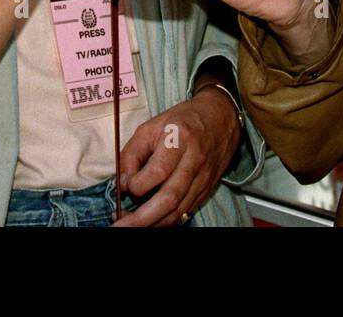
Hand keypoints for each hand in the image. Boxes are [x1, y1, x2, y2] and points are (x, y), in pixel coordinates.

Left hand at [112, 89, 240, 226]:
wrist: (222, 117)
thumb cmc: (182, 120)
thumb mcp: (151, 126)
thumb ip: (132, 153)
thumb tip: (122, 184)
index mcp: (179, 138)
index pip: (159, 170)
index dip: (138, 184)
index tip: (125, 186)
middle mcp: (194, 160)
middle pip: (170, 197)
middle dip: (143, 218)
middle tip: (121, 225)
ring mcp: (203, 177)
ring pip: (179, 210)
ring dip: (153, 223)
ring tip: (132, 226)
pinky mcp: (207, 188)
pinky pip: (186, 211)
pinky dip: (168, 220)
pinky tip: (152, 221)